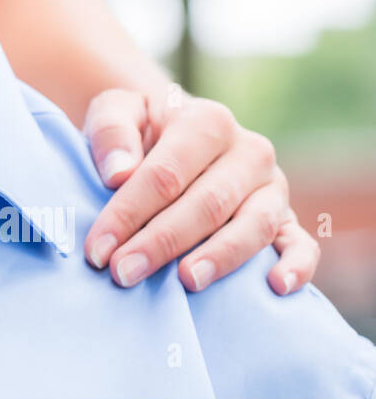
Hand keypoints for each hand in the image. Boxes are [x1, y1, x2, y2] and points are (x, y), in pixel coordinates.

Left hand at [80, 87, 318, 294]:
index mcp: (206, 121)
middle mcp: (249, 151)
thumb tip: (119, 174)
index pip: (165, 175)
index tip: (97, 249)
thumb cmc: (138, 129)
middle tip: (123, 273)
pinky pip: (301, 243)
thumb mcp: (114, 111)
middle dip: (161, 243)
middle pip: (207, 204)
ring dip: (219, 257)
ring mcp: (273, 187)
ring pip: (254, 225)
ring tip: (186, 282)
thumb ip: (111, 132)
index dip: (128, 214)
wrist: (171, 133)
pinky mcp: (287, 218)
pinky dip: (296, 265)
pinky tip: (276, 287)